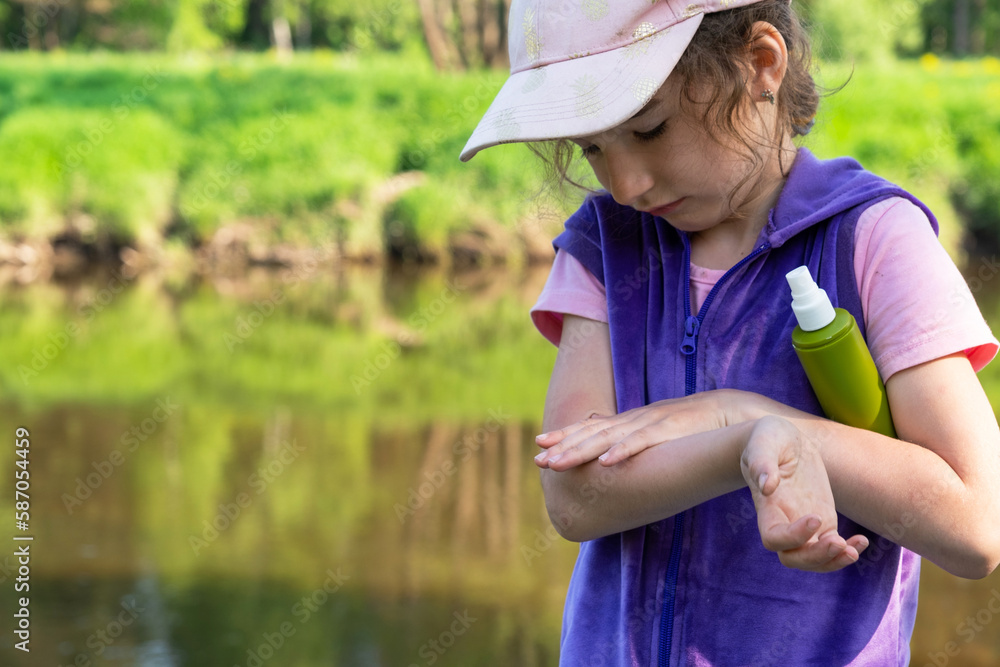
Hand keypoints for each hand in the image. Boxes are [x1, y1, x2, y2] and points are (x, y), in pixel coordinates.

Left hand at [534, 390, 747, 470]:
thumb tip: (608, 448)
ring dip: (581, 450)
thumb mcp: (659, 430)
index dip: (566, 436)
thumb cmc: (696, 426)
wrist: (733, 411)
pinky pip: (643, 442)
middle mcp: (637, 419)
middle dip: (564, 446)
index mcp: (633, 421)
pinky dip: (622, 451)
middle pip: (593, 433)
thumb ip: (635, 437)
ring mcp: (652, 423)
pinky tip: (604, 463)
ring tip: (556, 463)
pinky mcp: (671, 430)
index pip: (592, 427)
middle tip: (539, 460)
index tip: (539, 446)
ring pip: (609, 437)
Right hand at [742, 416, 868, 571]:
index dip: (793, 537)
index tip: (814, 517)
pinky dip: (847, 550)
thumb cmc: (767, 438)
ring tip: (855, 549)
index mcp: (767, 507)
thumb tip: (767, 486)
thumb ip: (761, 462)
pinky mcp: (822, 521)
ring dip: (834, 560)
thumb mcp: (762, 442)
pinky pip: (833, 546)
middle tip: (840, 543)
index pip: (773, 538)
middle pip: (793, 557)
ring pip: (815, 559)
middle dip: (816, 557)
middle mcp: (783, 522)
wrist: (781, 440)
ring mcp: (804, 524)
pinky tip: (862, 541)